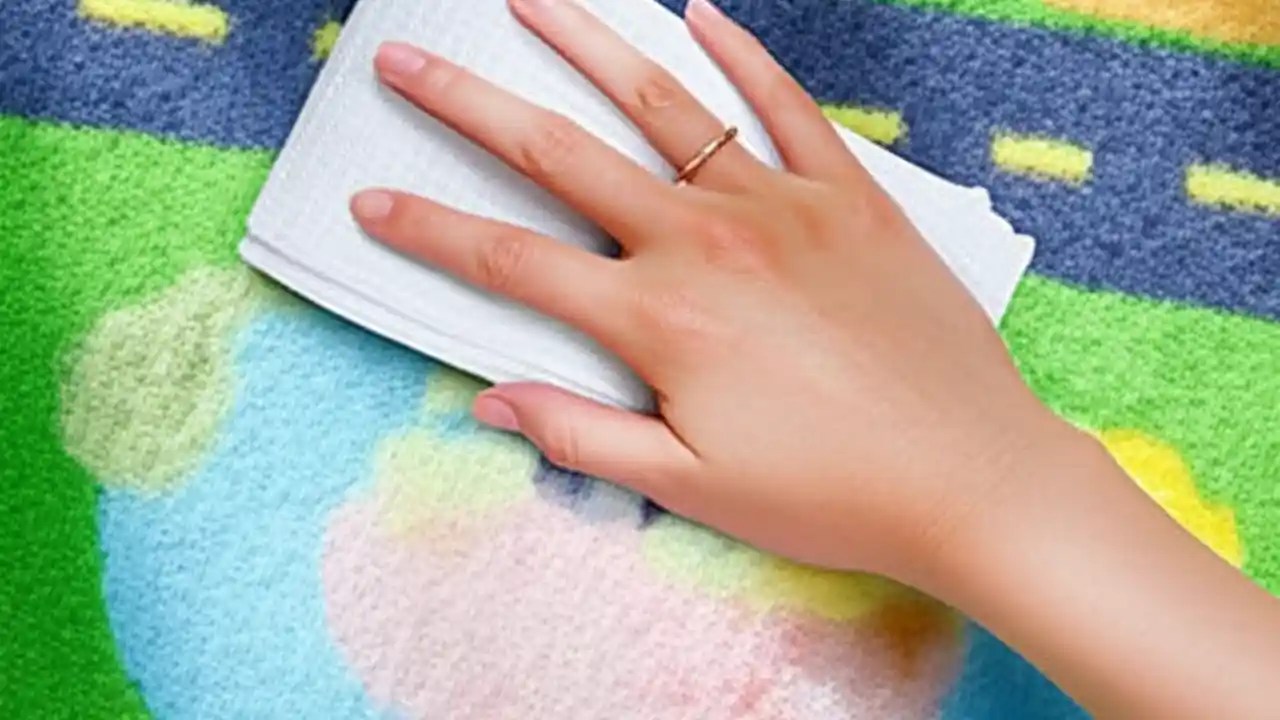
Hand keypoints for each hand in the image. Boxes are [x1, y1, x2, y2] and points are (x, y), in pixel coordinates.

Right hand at [348, 0, 1080, 585]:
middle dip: (469, 105)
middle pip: (560, 155)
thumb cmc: (830, 494)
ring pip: (663, 106)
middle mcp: (706, 241)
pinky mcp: (850, 194)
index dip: (428, 230)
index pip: (510, 262)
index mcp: (658, 318)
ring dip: (588, 46)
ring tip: (532, 1)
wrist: (970, 476)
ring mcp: (780, 206)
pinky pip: (786, 106)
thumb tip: (490, 398)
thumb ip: (582, 435)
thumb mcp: (691, 487)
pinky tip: (702, 16)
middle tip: (408, 59)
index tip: (372, 200)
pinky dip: (742, 58)